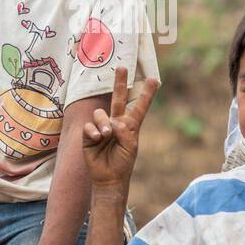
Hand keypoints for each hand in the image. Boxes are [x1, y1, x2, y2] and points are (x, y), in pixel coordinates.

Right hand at [81, 67, 158, 190]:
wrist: (108, 177)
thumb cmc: (123, 162)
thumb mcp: (131, 147)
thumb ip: (126, 133)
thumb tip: (115, 122)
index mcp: (130, 125)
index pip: (139, 106)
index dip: (147, 94)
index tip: (155, 80)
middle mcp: (115, 122)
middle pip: (118, 98)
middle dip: (120, 82)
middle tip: (122, 67)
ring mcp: (101, 127)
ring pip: (100, 113)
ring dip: (103, 123)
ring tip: (106, 136)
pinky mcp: (89, 134)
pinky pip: (90, 126)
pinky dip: (93, 132)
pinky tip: (97, 139)